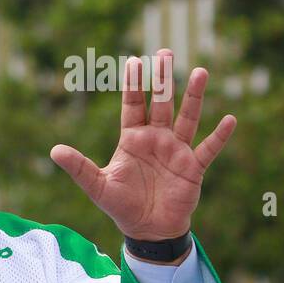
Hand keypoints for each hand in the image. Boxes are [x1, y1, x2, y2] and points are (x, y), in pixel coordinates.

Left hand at [49, 49, 235, 241]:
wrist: (147, 230)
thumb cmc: (121, 206)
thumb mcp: (97, 186)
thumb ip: (78, 167)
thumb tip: (53, 150)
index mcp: (132, 139)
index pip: (133, 105)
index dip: (134, 85)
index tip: (134, 60)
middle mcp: (156, 139)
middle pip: (161, 103)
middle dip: (162, 79)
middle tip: (164, 52)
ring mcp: (177, 151)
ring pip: (187, 117)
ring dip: (193, 96)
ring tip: (199, 72)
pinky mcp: (193, 167)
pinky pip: (209, 149)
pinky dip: (219, 136)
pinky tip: (229, 120)